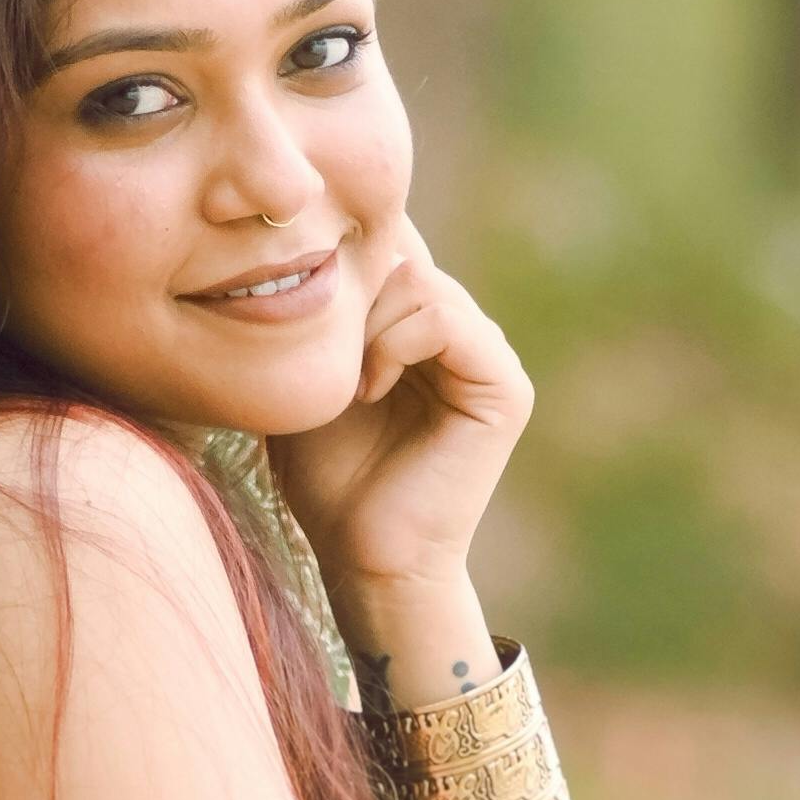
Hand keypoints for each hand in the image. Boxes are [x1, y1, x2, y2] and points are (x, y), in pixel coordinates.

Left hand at [267, 229, 533, 636]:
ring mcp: (489, 358)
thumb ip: (317, 311)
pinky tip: (369, 389)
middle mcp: (464, 334)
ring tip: (347, 383)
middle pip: (405, 256)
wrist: (360, 557)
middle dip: (351, 297)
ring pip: (423, 280)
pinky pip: (448, 319)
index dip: (343, 263)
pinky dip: (396, 343)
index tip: (299, 314)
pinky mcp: (506, 389)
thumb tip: (293, 242)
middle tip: (324, 361)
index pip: (393, 248)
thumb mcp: (306, 375)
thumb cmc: (325, 477)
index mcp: (424, 326)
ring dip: (368, 324)